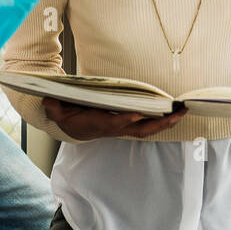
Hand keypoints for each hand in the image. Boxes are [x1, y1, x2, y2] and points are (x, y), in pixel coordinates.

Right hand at [41, 97, 186, 139]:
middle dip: (160, 124)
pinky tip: (176, 112)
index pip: (114, 123)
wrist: (74, 128)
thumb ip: (54, 107)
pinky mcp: (130, 125)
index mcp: (99, 124)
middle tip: (177, 114)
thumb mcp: (58, 111)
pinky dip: (164, 120)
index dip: (125, 121)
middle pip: (140, 129)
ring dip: (167, 122)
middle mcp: (116, 128)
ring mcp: (124, 128)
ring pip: (149, 128)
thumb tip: (47, 100)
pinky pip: (150, 124)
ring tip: (183, 112)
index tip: (138, 115)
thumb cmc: (69, 117)